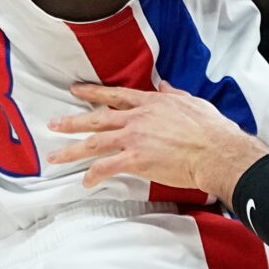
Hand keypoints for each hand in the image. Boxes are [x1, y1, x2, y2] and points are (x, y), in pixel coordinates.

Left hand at [47, 80, 268, 197]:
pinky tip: (85, 182)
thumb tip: (165, 86)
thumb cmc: (210, 129)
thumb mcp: (193, 103)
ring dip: (72, 149)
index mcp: (151, 103)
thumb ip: (174, 94)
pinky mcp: (136, 160)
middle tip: (53, 124)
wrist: (215, 151)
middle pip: (97, 119)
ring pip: (95, 142)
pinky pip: (106, 167)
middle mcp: (137, 118)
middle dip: (72, 121)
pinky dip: (93, 174)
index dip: (93, 92)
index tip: (76, 90)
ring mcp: (134, 138)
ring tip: (54, 156)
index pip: (116, 95)